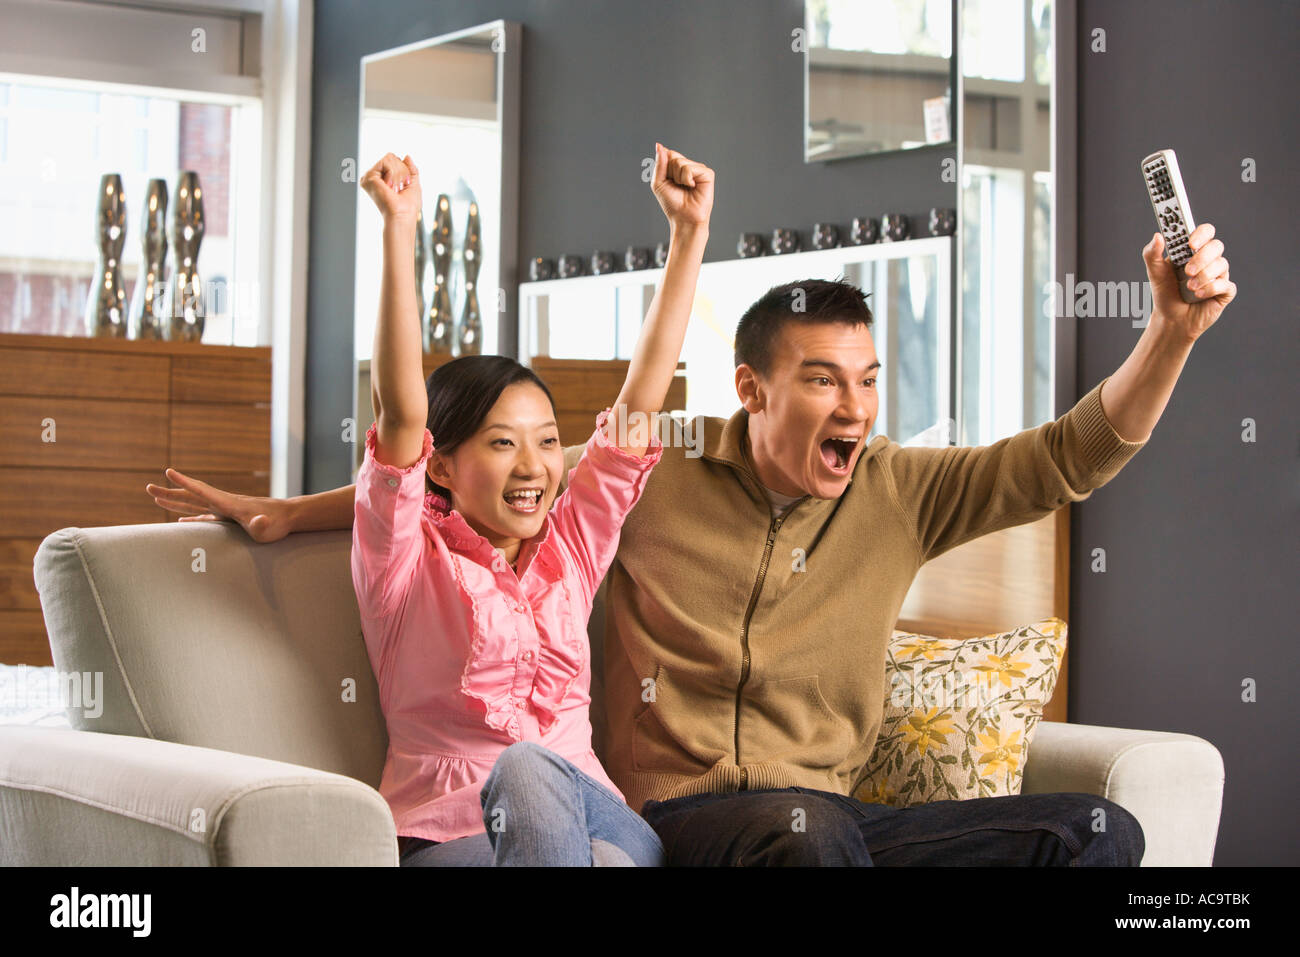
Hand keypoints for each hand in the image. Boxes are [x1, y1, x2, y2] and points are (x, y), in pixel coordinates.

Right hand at [145, 469, 292, 543]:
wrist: (289, 516)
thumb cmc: (278, 524)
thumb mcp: (268, 528)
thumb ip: (261, 525)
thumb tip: (259, 522)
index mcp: (228, 503)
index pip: (202, 491)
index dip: (185, 482)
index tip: (168, 471)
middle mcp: (224, 503)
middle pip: (192, 495)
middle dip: (170, 492)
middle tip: (148, 488)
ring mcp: (225, 509)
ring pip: (195, 503)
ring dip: (176, 502)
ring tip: (157, 498)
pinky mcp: (229, 517)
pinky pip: (205, 515)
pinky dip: (191, 516)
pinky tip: (181, 521)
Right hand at [360, 152, 421, 224]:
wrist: (402, 215)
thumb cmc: (409, 206)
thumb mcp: (413, 183)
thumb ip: (410, 169)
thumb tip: (406, 156)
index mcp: (381, 179)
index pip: (395, 161)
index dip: (405, 171)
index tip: (404, 186)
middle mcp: (373, 177)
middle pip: (393, 157)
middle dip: (402, 171)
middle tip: (399, 188)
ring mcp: (369, 176)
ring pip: (390, 158)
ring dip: (399, 173)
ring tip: (395, 188)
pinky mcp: (369, 176)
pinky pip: (387, 160)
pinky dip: (394, 173)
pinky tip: (390, 186)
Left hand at [651, 142, 713, 230]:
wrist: (683, 218)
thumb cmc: (672, 204)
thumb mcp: (658, 183)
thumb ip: (659, 164)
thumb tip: (659, 145)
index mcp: (678, 167)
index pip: (668, 154)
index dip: (664, 167)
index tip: (667, 181)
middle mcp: (689, 166)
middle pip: (673, 157)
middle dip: (670, 174)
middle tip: (677, 187)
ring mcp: (699, 169)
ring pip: (680, 163)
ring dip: (678, 178)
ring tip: (686, 188)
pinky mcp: (707, 173)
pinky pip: (690, 168)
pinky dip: (687, 179)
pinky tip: (693, 187)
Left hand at [1142, 223, 1235, 342]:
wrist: (1171, 319)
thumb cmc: (1165, 293)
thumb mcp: (1155, 273)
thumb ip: (1152, 254)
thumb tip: (1158, 236)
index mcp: (1193, 250)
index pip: (1205, 232)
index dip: (1201, 233)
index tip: (1190, 243)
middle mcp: (1209, 259)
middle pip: (1216, 246)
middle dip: (1202, 258)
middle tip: (1187, 271)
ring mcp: (1219, 274)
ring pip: (1221, 265)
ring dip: (1203, 276)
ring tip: (1189, 288)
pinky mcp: (1225, 291)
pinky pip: (1225, 284)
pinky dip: (1211, 289)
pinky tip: (1198, 295)